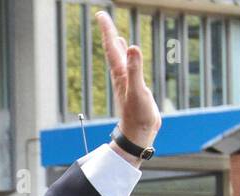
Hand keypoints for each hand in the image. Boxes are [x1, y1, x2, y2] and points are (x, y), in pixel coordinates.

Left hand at [96, 11, 159, 158]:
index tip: (100, 14)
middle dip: (108, 33)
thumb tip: (133, 47)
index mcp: (121, 73)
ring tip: (113, 33)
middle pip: (112, 50)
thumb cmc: (138, 117)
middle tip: (102, 18)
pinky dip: (126, 56)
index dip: (106, 30)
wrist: (138, 135)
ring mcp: (127, 81)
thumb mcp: (139, 91)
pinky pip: (128, 66)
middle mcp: (121, 75)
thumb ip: (135, 69)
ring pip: (119, 58)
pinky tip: (128, 54)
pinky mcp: (134, 87)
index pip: (111, 47)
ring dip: (115, 44)